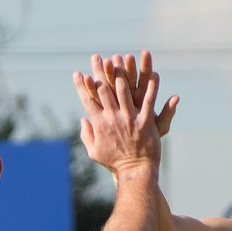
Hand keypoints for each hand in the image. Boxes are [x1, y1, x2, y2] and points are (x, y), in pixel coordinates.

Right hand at [74, 52, 175, 177]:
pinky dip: (151, 87)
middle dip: (99, 72)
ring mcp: (130, 119)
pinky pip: (149, 101)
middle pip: (104, 90)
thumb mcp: (95, 152)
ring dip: (123, 73)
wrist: (134, 172)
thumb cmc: (114, 163)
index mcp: (100, 124)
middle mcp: (113, 118)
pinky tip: (153, 75)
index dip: (82, 86)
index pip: (88, 101)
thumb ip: (88, 135)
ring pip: (125, 91)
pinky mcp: (145, 122)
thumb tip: (83, 120)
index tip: (77, 73)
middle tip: (95, 57)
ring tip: (122, 58)